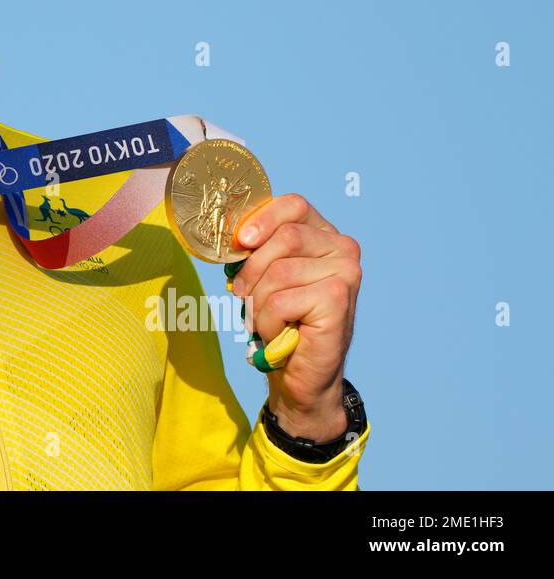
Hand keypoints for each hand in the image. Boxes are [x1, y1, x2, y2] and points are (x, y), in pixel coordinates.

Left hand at [231, 193, 361, 441]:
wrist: (301, 374)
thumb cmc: (282, 320)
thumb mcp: (266, 275)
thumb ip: (257, 248)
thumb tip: (233, 235)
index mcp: (324, 234)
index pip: (294, 204)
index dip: (262, 218)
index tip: (240, 241)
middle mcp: (343, 249)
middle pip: (284, 238)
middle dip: (253, 270)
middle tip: (243, 294)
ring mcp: (346, 274)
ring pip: (278, 272)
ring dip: (259, 303)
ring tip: (269, 319)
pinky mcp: (338, 300)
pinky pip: (280, 301)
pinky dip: (268, 322)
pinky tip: (281, 333)